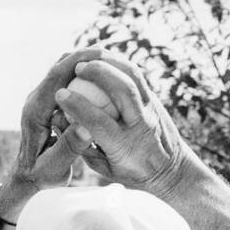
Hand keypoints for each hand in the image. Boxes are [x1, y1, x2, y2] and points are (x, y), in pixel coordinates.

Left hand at [0, 47, 115, 213]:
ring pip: (61, 71)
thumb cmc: (41, 178)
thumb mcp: (55, 169)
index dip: (78, 62)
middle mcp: (35, 102)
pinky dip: (81, 75)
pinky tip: (102, 77)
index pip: (55, 78)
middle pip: (58, 67)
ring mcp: (40, 101)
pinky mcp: (48, 103)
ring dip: (82, 62)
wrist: (27, 178)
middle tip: (110, 51)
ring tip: (109, 59)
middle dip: (83, 56)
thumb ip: (69, 148)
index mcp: (35, 113)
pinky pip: (65, 81)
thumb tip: (86, 127)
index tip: (101, 54)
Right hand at [54, 56, 192, 196]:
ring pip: (133, 77)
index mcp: (125, 147)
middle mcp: (141, 125)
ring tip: (86, 58)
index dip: (77, 106)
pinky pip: (137, 74)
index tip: (59, 95)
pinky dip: (119, 62)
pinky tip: (101, 58)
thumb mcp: (103, 168)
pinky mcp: (154, 99)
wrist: (170, 170)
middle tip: (76, 68)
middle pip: (122, 91)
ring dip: (109, 62)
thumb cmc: (129, 171)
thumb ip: (82, 145)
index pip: (99, 122)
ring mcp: (151, 109)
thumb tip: (58, 121)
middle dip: (98, 74)